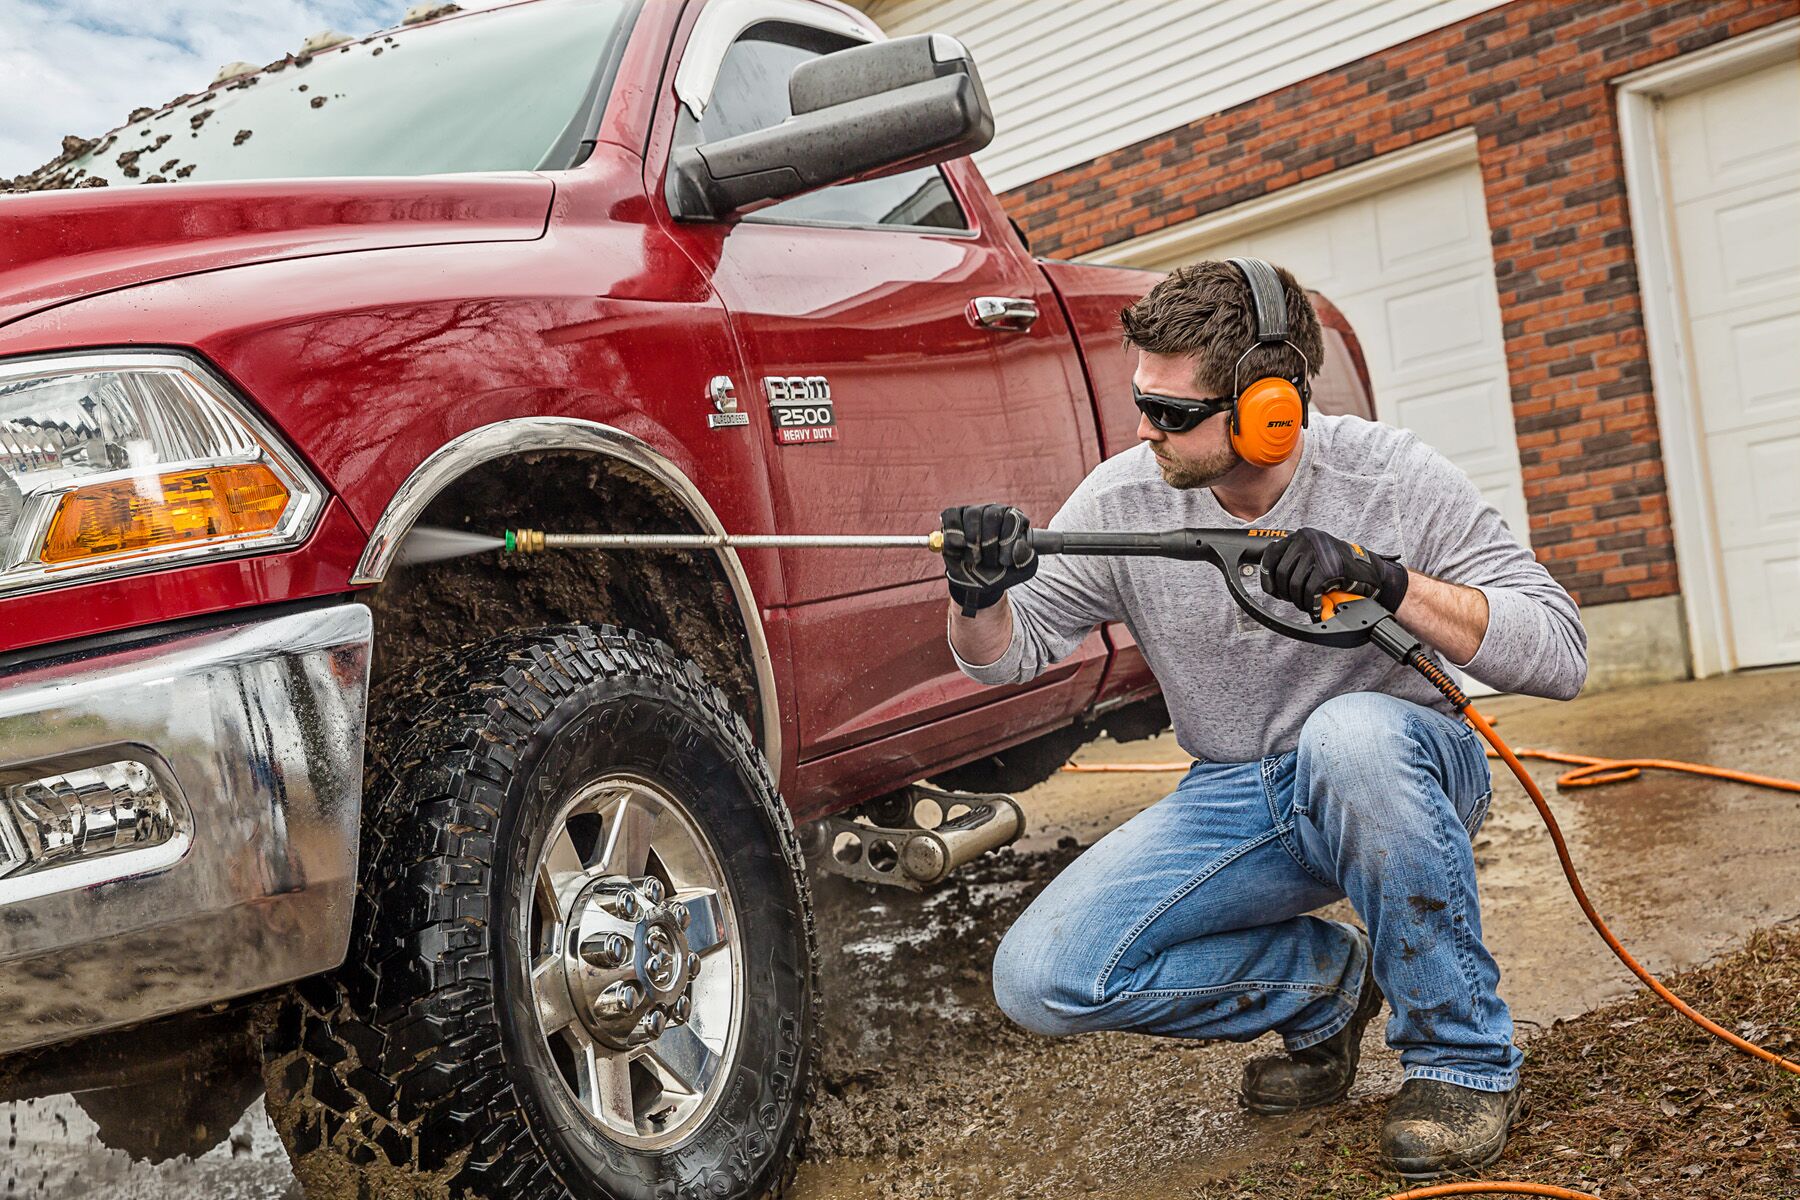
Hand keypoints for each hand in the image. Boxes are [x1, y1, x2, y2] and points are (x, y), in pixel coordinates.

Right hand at [941, 504, 1037, 616]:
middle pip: (992, 516)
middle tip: (988, 561)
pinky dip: (954, 534)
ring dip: (972, 543)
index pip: (1013, 518)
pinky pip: (952, 516)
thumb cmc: (998, 573)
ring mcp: (973, 512)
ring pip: (972, 515)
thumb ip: (1027, 560)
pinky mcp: (954, 517)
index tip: (1004, 561)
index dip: (1007, 541)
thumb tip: (1019, 545)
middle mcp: (994, 511)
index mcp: (1014, 520)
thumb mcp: (1020, 572)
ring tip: (974, 559)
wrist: (974, 582)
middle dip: (989, 544)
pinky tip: (959, 547)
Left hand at [1259, 527, 1407, 617]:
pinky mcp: (1328, 569)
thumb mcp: (1315, 556)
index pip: (1271, 554)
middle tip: (1295, 599)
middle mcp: (1307, 540)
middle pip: (1282, 573)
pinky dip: (1311, 604)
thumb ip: (1295, 560)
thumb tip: (1270, 578)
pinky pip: (1309, 592)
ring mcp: (1318, 553)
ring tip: (1309, 602)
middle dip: (1285, 592)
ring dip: (1299, 600)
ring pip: (1294, 585)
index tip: (1272, 589)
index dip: (1267, 576)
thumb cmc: (1342, 568)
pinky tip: (1317, 605)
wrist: (1373, 573)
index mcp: (1301, 536)